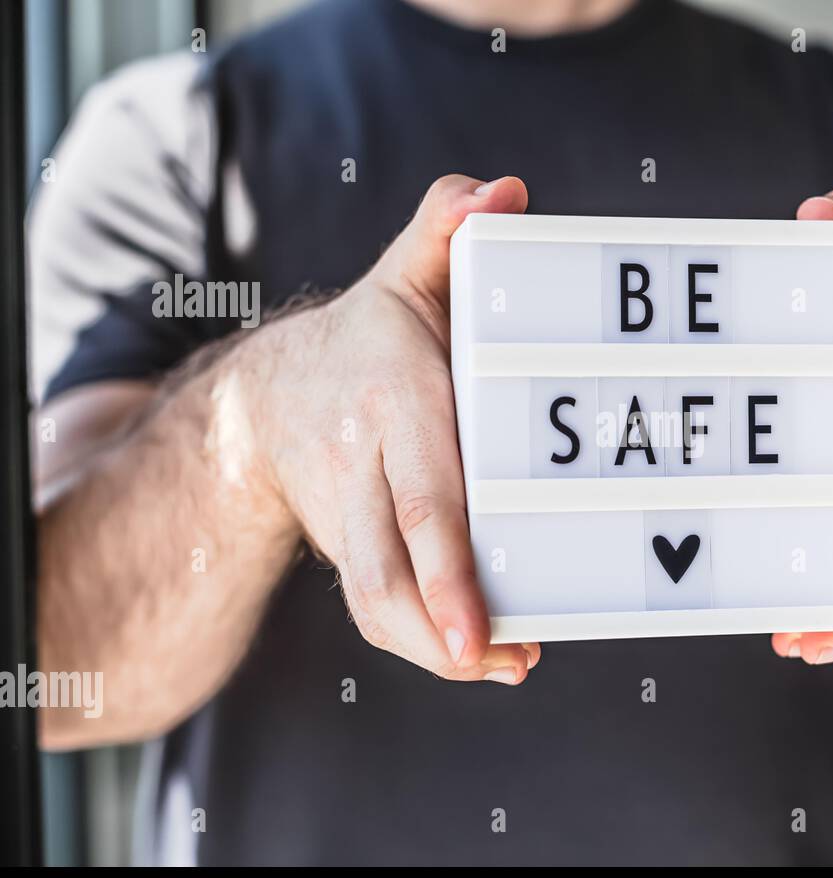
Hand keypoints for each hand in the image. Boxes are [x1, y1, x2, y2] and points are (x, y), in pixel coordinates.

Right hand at [231, 175, 538, 682]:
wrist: (267, 397)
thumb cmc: (369, 335)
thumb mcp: (406, 271)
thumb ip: (448, 227)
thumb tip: (504, 196)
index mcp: (392, 404)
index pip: (424, 496)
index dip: (450, 567)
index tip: (483, 629)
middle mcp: (362, 468)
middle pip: (390, 570)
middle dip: (441, 629)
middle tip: (499, 663)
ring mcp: (349, 516)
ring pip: (379, 603)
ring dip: (437, 649)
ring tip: (503, 665)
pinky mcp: (351, 546)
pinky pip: (379, 605)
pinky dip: (423, 638)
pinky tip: (480, 653)